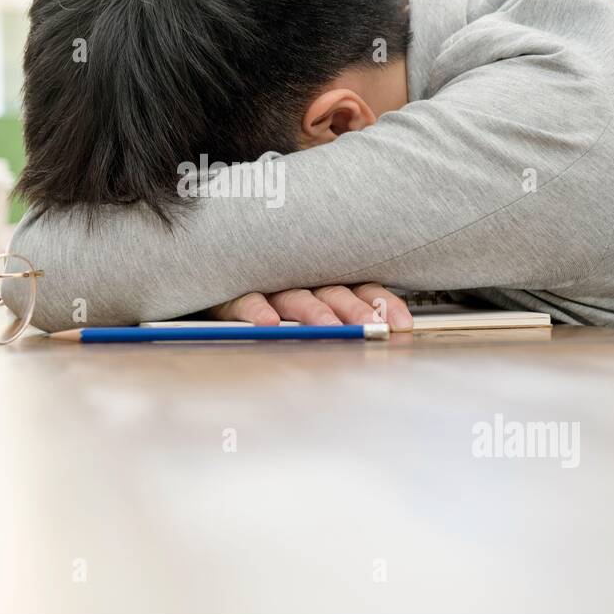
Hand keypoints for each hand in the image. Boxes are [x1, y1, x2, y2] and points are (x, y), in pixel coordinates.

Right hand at [209, 284, 413, 330]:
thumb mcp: (307, 306)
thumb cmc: (267, 298)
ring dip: (313, 312)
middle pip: (333, 292)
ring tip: (329, 328)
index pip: (358, 288)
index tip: (402, 324)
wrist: (212, 281)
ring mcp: (267, 286)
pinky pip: (247, 300)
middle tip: (373, 328)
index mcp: (322, 281)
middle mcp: (299, 281)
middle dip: (355, 311)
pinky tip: (268, 323)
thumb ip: (340, 318)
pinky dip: (256, 311)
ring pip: (295, 297)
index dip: (381, 303)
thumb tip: (386, 332)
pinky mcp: (233, 294)